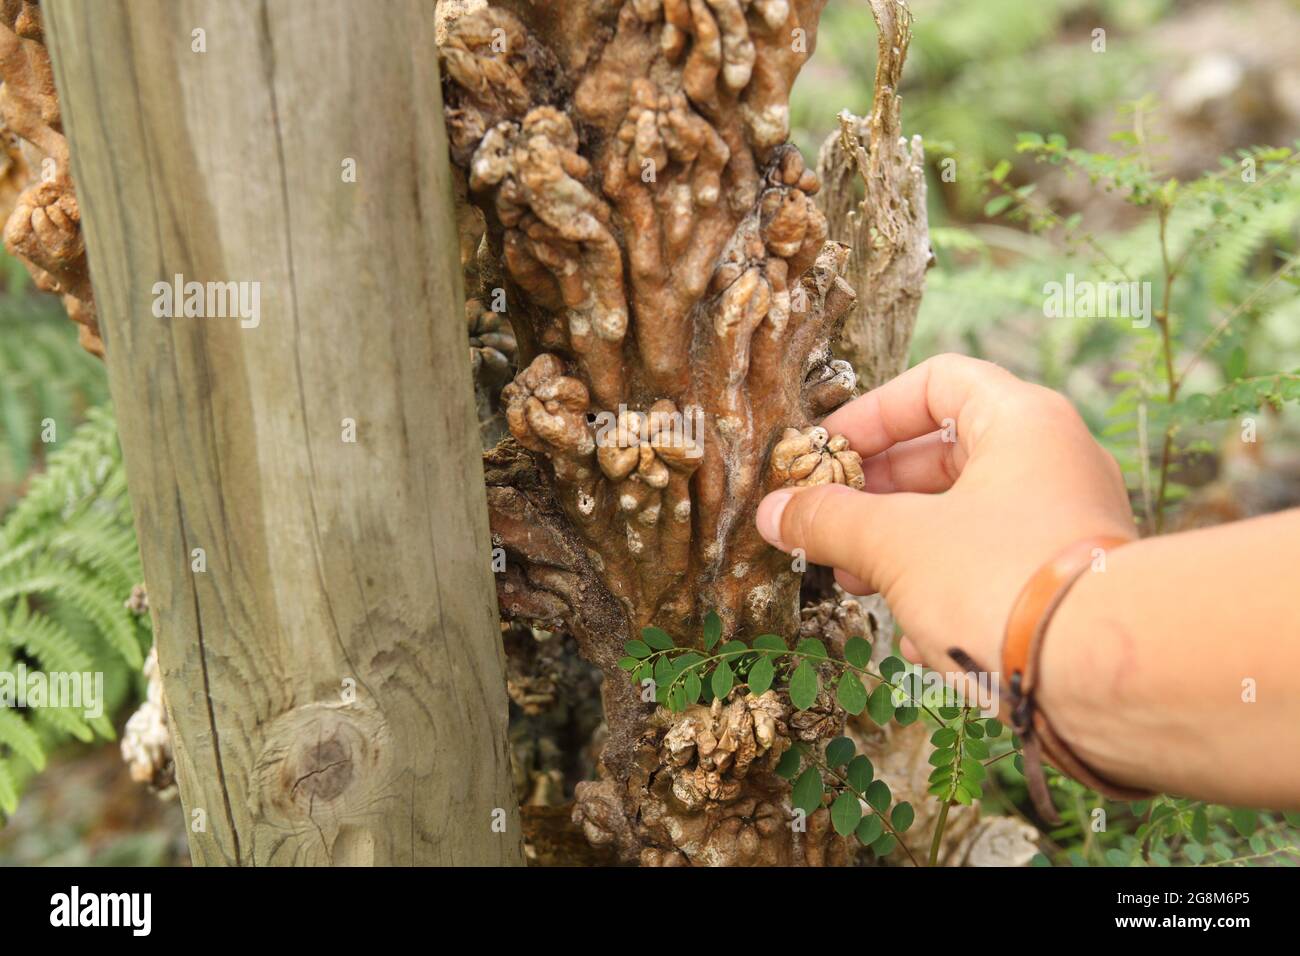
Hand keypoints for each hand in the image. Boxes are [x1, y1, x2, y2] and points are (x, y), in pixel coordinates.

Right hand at [756, 353, 1136, 671]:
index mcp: (1022, 422)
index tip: (826, 453)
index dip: (871, 413)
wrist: (1110, 675)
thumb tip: (775, 512)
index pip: (936, 381)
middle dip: (875, 495)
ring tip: (854, 584)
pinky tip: (917, 634)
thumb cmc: (1003, 582)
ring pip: (963, 517)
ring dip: (900, 548)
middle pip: (944, 455)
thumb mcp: (896, 544)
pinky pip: (993, 568)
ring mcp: (1066, 524)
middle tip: (828, 526)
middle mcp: (1054, 462)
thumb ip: (830, 521)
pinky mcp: (1068, 585)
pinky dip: (946, 589)